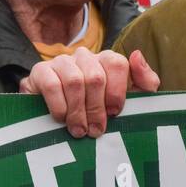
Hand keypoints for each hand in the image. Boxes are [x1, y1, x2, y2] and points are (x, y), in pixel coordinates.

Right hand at [19, 48, 159, 138]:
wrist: (57, 120)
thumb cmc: (100, 112)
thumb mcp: (130, 101)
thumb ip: (145, 81)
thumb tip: (137, 55)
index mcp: (106, 60)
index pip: (117, 63)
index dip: (116, 91)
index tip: (115, 114)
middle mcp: (84, 57)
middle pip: (95, 77)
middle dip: (96, 109)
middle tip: (95, 131)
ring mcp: (61, 62)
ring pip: (74, 81)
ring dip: (78, 111)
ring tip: (79, 131)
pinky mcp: (40, 71)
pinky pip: (52, 85)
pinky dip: (59, 106)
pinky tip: (62, 119)